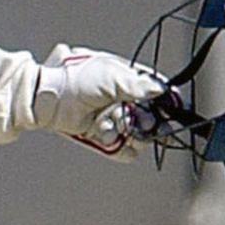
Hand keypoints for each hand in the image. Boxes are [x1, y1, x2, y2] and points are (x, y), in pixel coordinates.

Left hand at [32, 44, 163, 158]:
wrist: (51, 97)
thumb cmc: (76, 79)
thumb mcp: (112, 76)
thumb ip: (140, 85)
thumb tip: (161, 89)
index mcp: (130, 81)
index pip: (158, 94)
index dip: (167, 103)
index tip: (174, 110)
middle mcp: (124, 101)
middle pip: (151, 118)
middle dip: (148, 120)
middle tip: (140, 120)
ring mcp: (114, 119)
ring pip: (138, 135)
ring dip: (130, 132)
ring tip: (117, 124)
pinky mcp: (104, 136)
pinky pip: (122, 148)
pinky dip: (117, 144)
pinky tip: (106, 133)